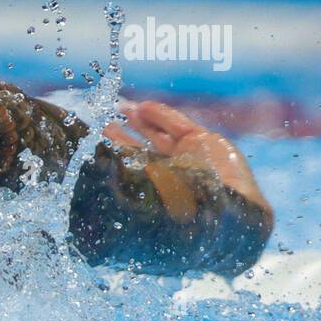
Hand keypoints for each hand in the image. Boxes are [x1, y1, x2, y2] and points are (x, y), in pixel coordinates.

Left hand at [103, 100, 271, 214]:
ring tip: (121, 108)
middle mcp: (170, 173)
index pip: (130, 167)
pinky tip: (143, 107)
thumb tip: (93, 171)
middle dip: (125, 135)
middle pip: (142, 149)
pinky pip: (179, 124)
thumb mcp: (144, 197)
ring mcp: (188, 156)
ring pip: (159, 133)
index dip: (114, 152)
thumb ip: (123, 182)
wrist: (227, 212)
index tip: (97, 140)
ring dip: (140, 120)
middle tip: (105, 122)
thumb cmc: (183, 213)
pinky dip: (161, 114)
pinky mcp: (204, 142)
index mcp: (155, 189)